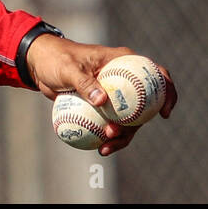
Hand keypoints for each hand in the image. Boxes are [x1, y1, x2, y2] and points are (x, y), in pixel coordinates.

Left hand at [25, 35, 176, 155]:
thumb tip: (102, 102)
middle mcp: (123, 78)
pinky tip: (100, 149)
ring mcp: (114, 93)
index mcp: (123, 61)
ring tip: (106, 147)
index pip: (156, 74)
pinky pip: (111, 123)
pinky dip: (108, 137)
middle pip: (144, 105)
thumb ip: (84, 83)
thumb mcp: (68, 68)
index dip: (167, 93)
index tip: (163, 113)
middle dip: (136, 125)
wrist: (40, 65)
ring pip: (128, 119)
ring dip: (121, 136)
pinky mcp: (103, 106)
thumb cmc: (55, 59)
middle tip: (116, 134)